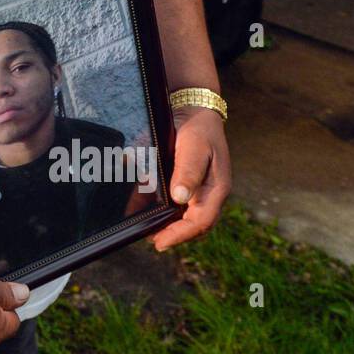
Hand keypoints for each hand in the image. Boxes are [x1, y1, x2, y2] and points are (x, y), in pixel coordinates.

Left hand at [149, 106, 230, 250]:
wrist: (192, 109)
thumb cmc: (198, 128)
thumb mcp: (195, 147)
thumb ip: (188, 172)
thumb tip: (180, 199)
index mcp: (216, 189)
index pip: (200, 222)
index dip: (180, 235)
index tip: (160, 243)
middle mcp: (207, 194)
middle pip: (191, 225)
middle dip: (171, 234)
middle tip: (149, 240)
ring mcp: (196, 190)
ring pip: (180, 216)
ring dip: (162, 223)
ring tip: (143, 229)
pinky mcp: (183, 183)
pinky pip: (170, 202)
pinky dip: (154, 206)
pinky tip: (137, 207)